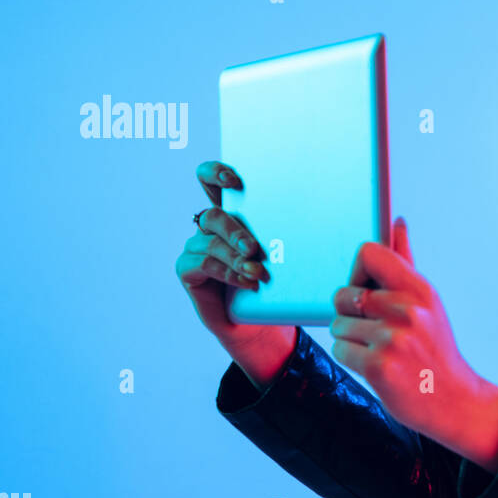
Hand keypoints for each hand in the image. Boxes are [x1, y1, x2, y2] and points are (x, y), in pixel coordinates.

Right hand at [175, 161, 280, 352]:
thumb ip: (284, 235)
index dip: (215, 173)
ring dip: (236, 258)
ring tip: (257, 273)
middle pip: (213, 215)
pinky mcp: (187, 270)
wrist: (258, 324)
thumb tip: (310, 218)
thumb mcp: (283, 256)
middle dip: (234, 230)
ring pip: (210, 242)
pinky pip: (203, 264)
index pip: (211, 182)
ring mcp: (196, 248)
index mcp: (231, 216)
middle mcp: (210, 229)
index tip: (232, 180)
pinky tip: (246, 283)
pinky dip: (228, 273)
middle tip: (254, 248)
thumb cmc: (274, 286)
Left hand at [329, 218, 492, 449]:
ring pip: (338, 325)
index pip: (368, 253)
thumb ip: (405, 263)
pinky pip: (340, 350)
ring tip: (378, 350)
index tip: (366, 291)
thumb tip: (397, 223)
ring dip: (350, 339)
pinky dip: (351, 359)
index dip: (357, 272)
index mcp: (419, 289)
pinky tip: (375, 365)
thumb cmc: (435, 349)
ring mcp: (393, 338)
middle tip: (372, 329)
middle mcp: (408, 310)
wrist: (453, 400)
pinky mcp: (379, 366)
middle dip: (348, 313)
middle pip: (343, 293)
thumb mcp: (427, 303)